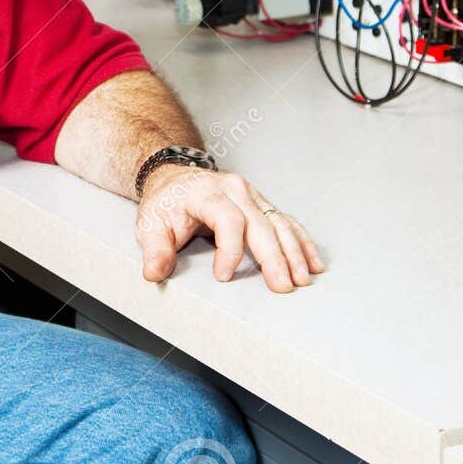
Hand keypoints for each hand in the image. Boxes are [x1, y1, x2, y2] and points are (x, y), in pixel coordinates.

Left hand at [135, 166, 323, 292]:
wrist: (174, 178)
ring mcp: (252, 195)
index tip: (223, 276)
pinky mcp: (261, 203)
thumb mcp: (150, 224)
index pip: (227, 219)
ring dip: (294, 251)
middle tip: (283, 285)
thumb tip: (154, 272)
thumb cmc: (165, 203)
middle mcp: (234, 189)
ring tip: (302, 278)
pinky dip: (300, 242)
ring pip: (279, 222)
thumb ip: (155, 249)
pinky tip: (312, 261)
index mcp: (206, 192)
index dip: (229, 249)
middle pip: (260, 223)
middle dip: (274, 257)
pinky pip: (286, 221)